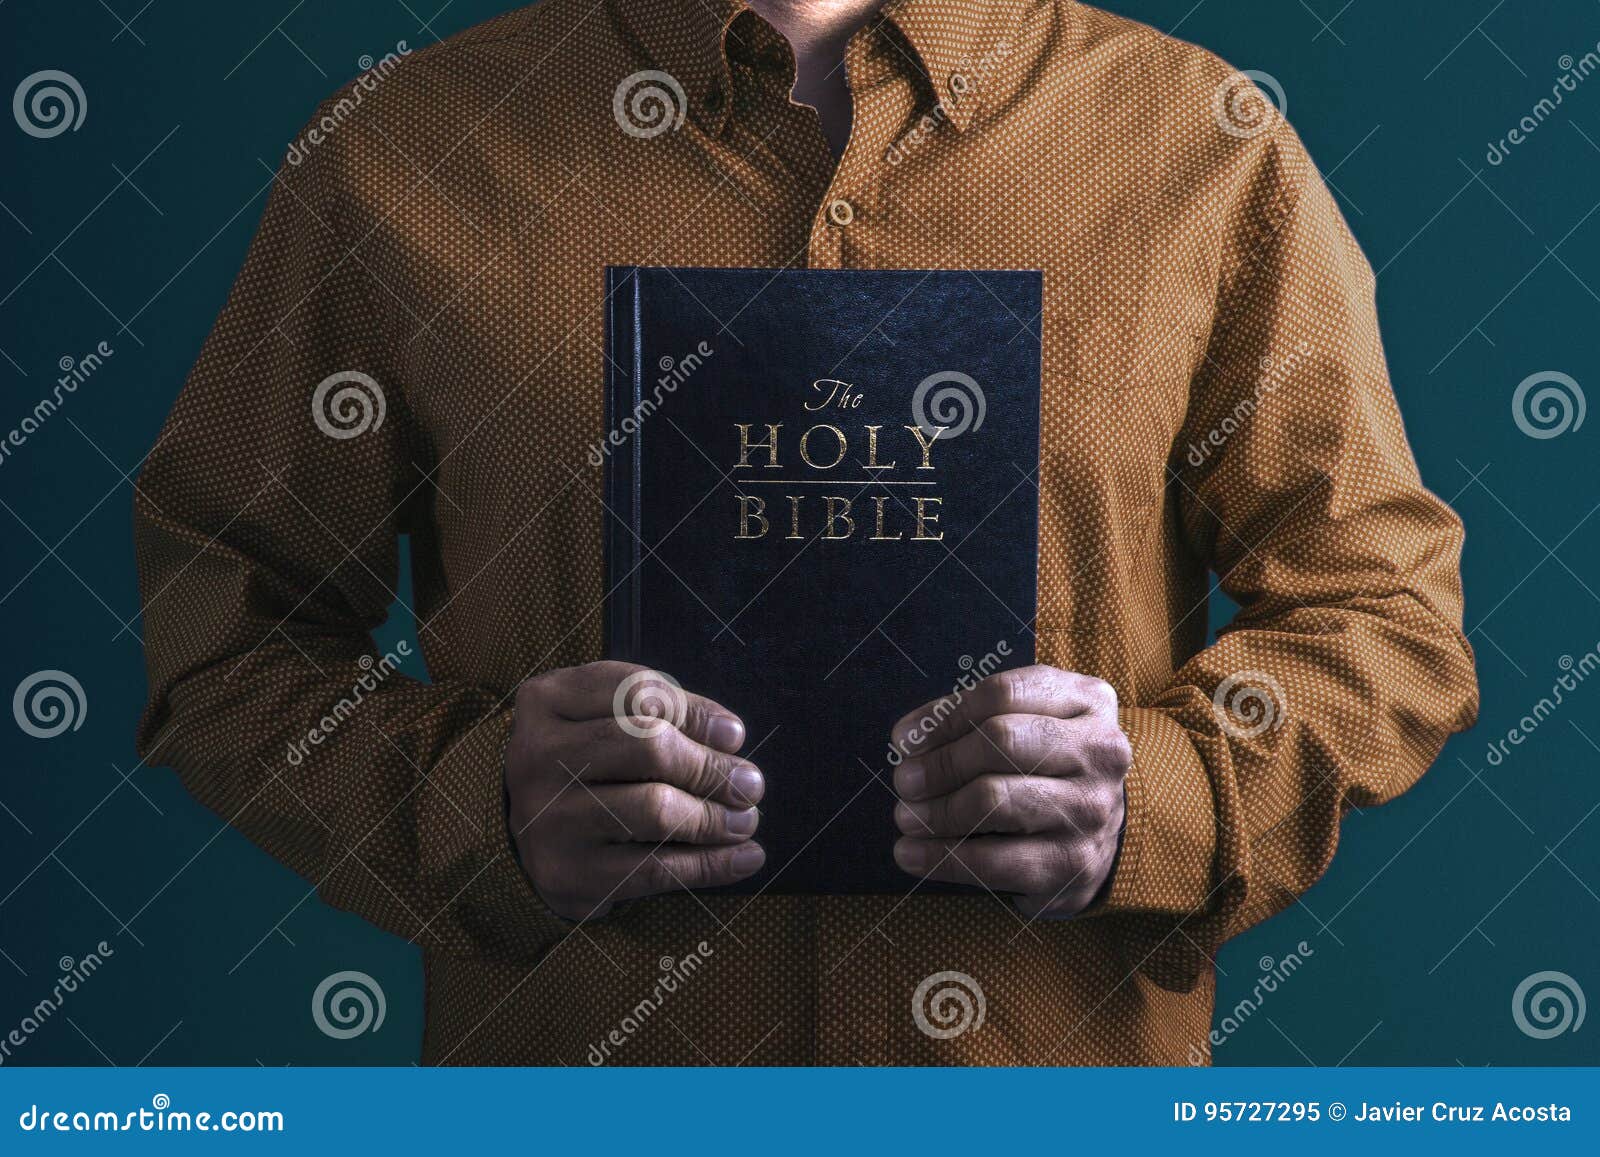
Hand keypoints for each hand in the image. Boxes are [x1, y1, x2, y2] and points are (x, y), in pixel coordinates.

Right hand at [505, 661, 765, 920]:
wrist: (530, 835)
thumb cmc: (585, 764)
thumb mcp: (605, 717)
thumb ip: (661, 713)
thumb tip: (729, 738)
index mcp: (547, 700)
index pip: (637, 691)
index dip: (696, 712)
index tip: (735, 735)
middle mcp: (538, 754)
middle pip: (649, 746)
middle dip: (711, 767)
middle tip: (751, 785)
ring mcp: (547, 816)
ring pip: (654, 808)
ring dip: (715, 817)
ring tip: (747, 821)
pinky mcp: (566, 872)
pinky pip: (654, 867)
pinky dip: (711, 864)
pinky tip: (746, 858)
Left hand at [890, 665, 1130, 917]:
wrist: (1098, 832)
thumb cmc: (1045, 765)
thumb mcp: (1025, 722)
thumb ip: (970, 719)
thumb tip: (907, 738)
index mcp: (1088, 701)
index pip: (1002, 693)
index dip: (944, 716)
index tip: (904, 739)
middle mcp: (1100, 751)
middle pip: (1000, 740)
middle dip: (940, 763)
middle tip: (903, 782)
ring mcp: (1092, 809)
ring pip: (993, 800)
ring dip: (935, 811)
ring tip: (905, 816)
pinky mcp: (1075, 865)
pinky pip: (993, 861)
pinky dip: (940, 857)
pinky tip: (909, 854)